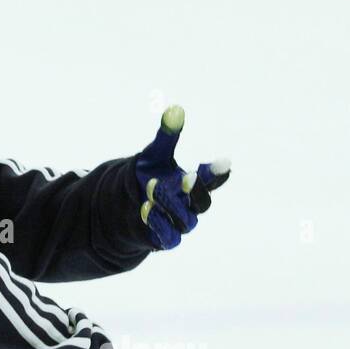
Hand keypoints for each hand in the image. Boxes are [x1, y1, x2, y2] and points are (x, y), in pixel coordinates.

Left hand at [136, 105, 228, 249]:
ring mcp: (180, 225)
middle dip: (194, 190)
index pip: (212, 180)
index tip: (223, 163)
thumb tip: (174, 109)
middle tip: (185, 177)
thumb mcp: (154, 156)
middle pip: (202, 203)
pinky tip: (146, 209)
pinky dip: (159, 224)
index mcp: (194, 185)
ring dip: (170, 204)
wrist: (126, 206)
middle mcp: (191, 206)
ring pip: (186, 221)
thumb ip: (166, 136)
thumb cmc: (148, 178)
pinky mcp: (165, 240)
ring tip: (153, 187)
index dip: (218, 173)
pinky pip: (169, 237)